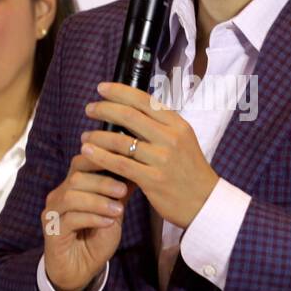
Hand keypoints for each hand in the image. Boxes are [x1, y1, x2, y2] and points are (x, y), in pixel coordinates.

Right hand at [40, 150, 131, 290]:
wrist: (80, 270)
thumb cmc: (96, 239)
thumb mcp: (114, 213)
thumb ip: (120, 193)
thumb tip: (136, 168)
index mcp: (73, 186)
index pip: (81, 161)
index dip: (100, 158)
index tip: (122, 162)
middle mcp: (59, 195)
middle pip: (76, 176)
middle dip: (102, 181)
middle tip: (123, 190)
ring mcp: (53, 213)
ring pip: (71, 196)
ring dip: (98, 201)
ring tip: (118, 209)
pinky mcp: (51, 231)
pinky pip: (70, 219)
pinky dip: (92, 218)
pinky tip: (108, 223)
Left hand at [81, 81, 218, 229]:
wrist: (205, 202)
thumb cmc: (189, 171)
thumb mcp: (183, 140)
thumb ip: (160, 126)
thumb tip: (132, 110)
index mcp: (178, 124)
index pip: (144, 100)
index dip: (119, 91)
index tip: (102, 88)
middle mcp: (171, 138)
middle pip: (129, 115)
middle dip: (104, 109)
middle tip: (89, 109)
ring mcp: (162, 159)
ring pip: (121, 140)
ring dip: (98, 135)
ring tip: (85, 136)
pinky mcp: (153, 179)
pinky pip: (120, 164)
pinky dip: (100, 156)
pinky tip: (87, 151)